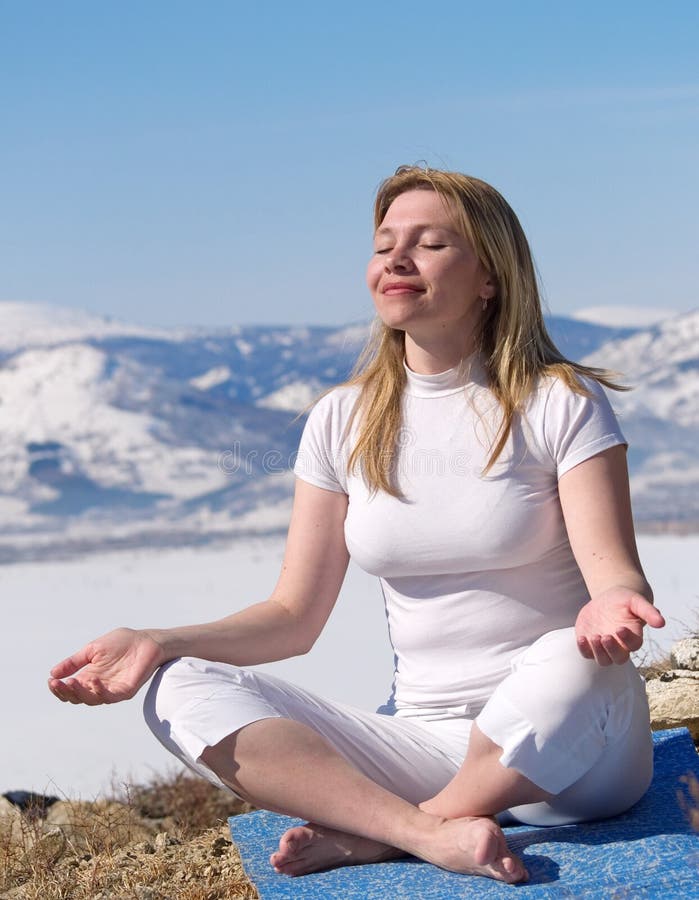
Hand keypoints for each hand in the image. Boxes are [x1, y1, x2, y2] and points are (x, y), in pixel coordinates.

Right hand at [48, 628, 165, 705]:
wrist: (145, 640)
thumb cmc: (121, 642)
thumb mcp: (92, 650)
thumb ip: (74, 662)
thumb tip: (53, 673)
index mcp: (89, 676)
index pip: (70, 689)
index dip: (59, 688)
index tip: (51, 680)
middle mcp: (98, 686)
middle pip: (77, 697)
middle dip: (65, 692)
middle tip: (57, 683)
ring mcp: (111, 690)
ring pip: (90, 700)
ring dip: (79, 692)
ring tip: (71, 682)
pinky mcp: (124, 691)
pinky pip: (109, 697)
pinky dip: (99, 691)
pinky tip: (93, 681)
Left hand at [575, 588, 664, 665]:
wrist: (608, 599)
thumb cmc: (625, 600)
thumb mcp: (636, 600)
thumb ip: (648, 611)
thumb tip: (662, 623)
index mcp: (633, 636)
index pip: (633, 645)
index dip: (627, 640)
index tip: (620, 628)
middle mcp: (620, 646)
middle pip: (619, 658)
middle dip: (612, 650)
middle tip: (605, 637)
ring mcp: (604, 647)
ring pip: (603, 660)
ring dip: (598, 652)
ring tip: (594, 636)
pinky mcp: (590, 645)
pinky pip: (587, 653)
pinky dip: (584, 649)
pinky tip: (582, 638)